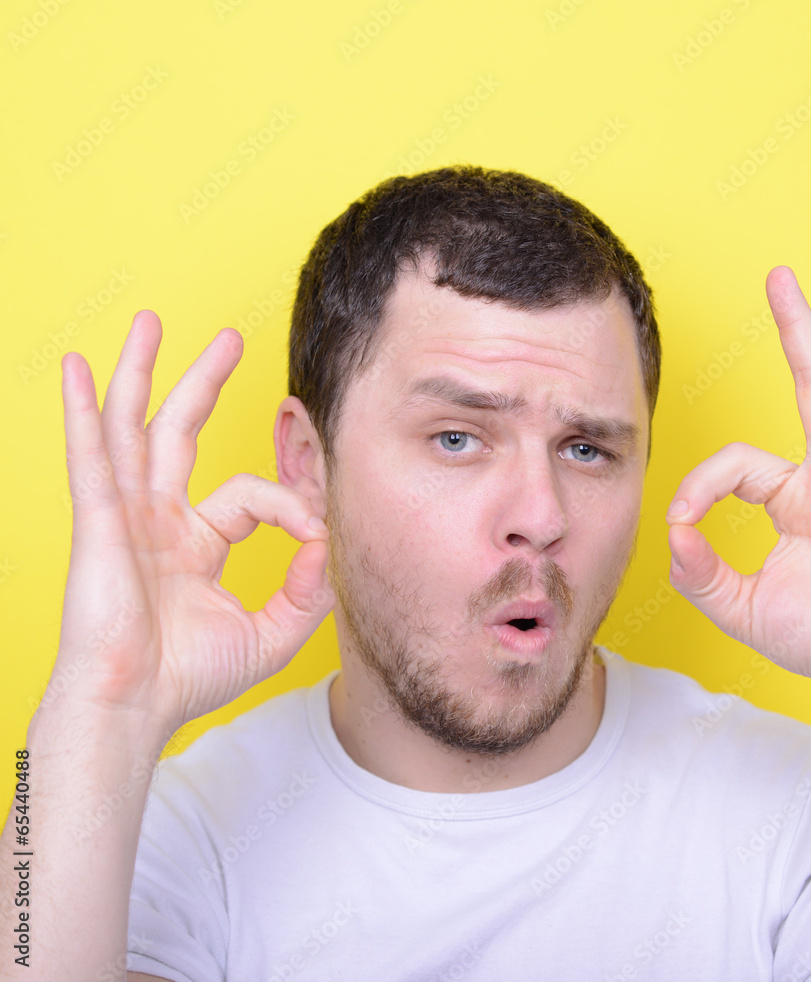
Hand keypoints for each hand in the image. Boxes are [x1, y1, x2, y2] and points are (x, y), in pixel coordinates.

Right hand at [49, 311, 333, 737]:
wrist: (135, 709)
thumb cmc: (191, 676)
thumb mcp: (273, 631)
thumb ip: (308, 588)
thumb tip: (330, 540)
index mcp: (196, 541)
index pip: (252, 494)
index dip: (292, 503)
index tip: (319, 530)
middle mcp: (159, 519)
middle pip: (179, 432)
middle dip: (203, 381)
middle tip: (229, 338)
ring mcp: (127, 515)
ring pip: (131, 427)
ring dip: (141, 373)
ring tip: (150, 322)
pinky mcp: (101, 522)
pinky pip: (92, 457)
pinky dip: (83, 411)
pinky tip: (77, 369)